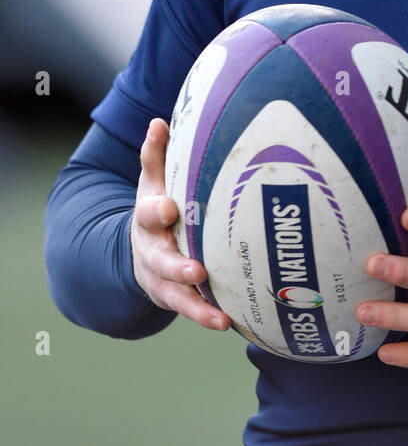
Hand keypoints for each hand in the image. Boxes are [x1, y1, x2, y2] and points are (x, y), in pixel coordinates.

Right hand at [129, 118, 230, 330]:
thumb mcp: (153, 181)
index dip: (157, 210)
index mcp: (149, 217)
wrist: (140, 250)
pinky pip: (192, 310)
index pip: (149, 211)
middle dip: (177, 267)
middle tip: (197, 271)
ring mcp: (162, 279)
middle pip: (161, 261)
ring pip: (176, 295)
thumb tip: (158, 122)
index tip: (170, 208)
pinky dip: (208, 317)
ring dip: (196, 306)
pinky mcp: (176, 298)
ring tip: (217, 316)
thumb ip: (156, 154)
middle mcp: (152, 250)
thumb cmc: (158, 207)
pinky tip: (229, 324)